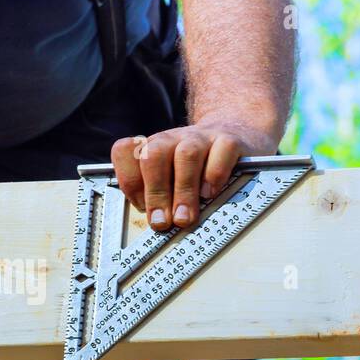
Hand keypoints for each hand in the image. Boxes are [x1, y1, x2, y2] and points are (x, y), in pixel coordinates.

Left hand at [110, 122, 275, 231]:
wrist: (234, 136)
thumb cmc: (196, 168)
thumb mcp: (170, 178)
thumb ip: (156, 195)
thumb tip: (156, 223)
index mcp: (152, 147)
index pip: (124, 150)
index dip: (129, 180)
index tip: (141, 207)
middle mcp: (173, 138)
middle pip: (154, 154)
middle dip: (156, 192)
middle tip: (162, 222)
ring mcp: (202, 137)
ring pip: (187, 155)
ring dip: (184, 191)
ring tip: (185, 217)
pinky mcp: (229, 140)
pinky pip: (221, 151)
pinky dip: (214, 175)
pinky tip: (211, 194)